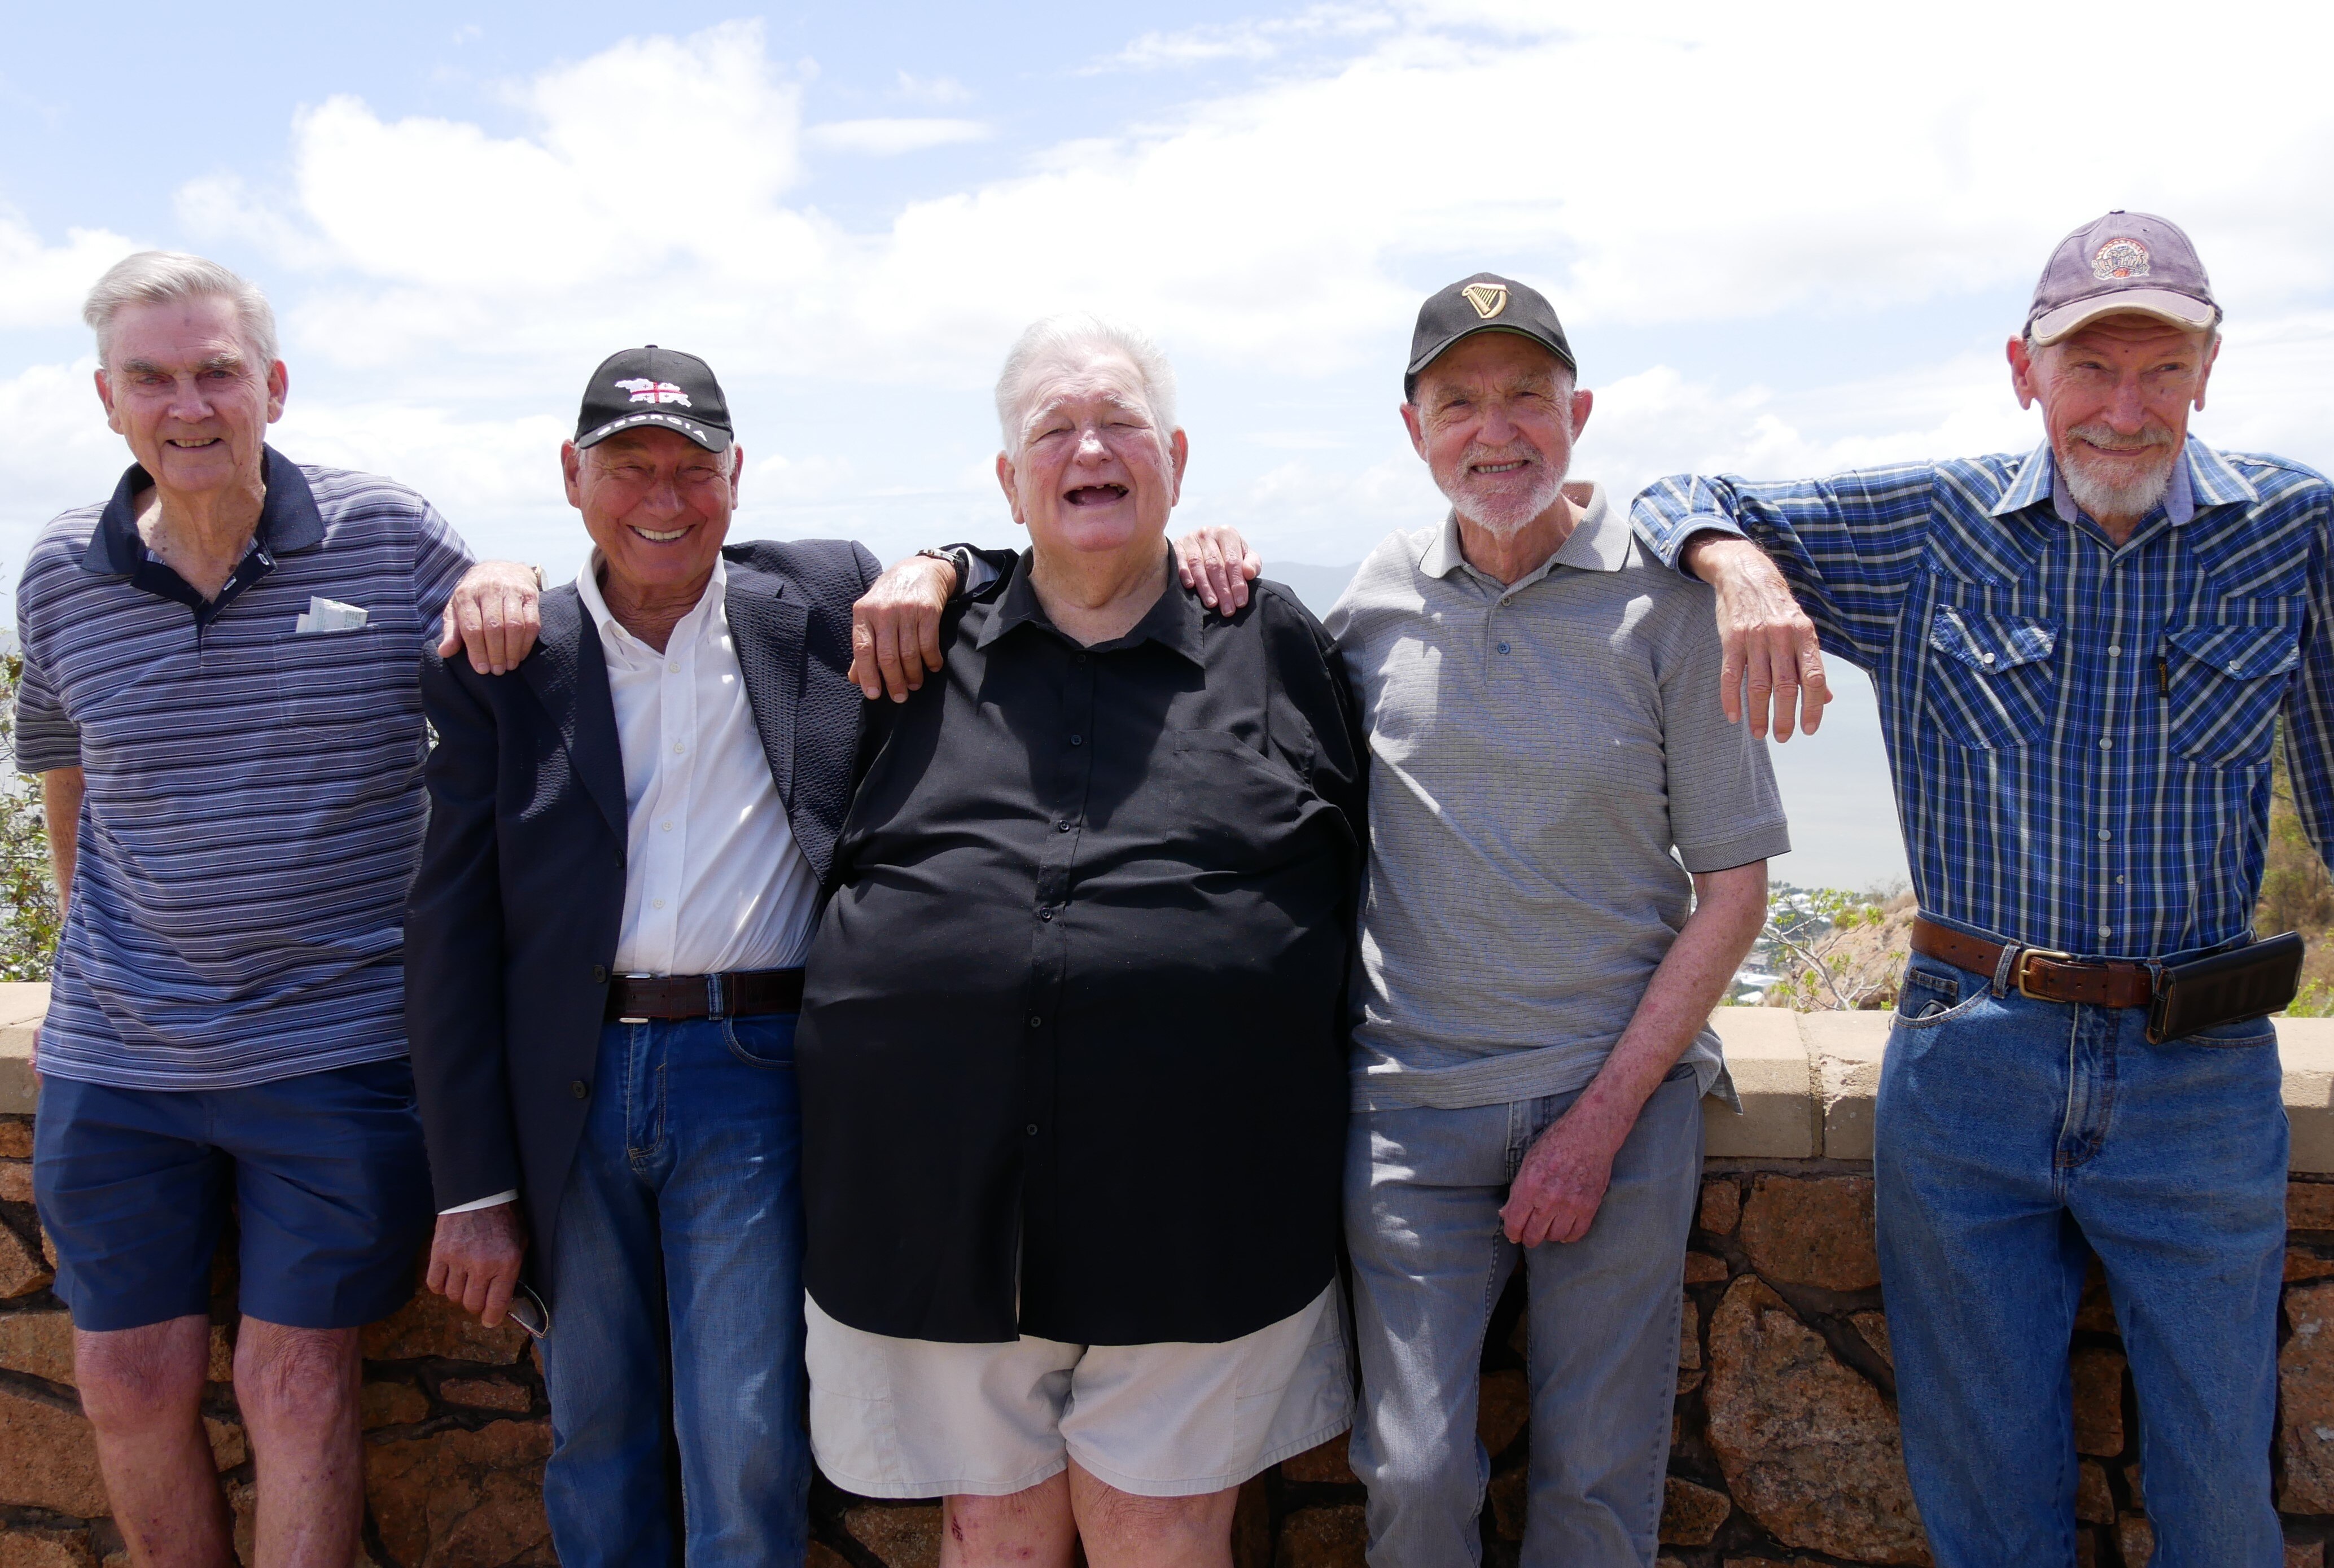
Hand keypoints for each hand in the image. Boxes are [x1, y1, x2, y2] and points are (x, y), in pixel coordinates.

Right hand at [427, 1203, 527, 1326]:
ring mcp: (458, 1259)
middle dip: (476, 1305)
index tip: (490, 1320)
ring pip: (453, 1296)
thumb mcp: (520, 1244)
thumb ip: (512, 1272)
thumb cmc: (504, 1218)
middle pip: (471, 1305)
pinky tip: (449, 1277)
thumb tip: (503, 1300)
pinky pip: (434, 1284)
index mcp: (506, 1263)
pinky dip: (441, 1285)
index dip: (492, 1318)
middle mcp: (482, 1265)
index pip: (496, 1305)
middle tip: (478, 1296)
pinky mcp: (439, 1252)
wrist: (480, 1192)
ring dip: (459, 1293)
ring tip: (466, 1280)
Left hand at [438, 561, 542, 674]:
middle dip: (495, 653)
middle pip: (494, 627)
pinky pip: (532, 622)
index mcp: (466, 593)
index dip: (477, 650)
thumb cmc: (475, 595)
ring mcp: (511, 590)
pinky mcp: (531, 595)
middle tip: (497, 670)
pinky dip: (527, 642)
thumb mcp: (457, 608)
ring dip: (512, 650)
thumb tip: (445, 652)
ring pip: (514, 625)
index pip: (472, 626)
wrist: (501, 568)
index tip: (481, 669)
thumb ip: (452, 630)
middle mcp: (489, 589)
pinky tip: (521, 654)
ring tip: (509, 665)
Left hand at [850, 553, 955, 701]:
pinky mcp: (928, 609)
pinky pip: (929, 643)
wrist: (919, 569)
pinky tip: (932, 667)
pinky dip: (931, 660)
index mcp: (864, 612)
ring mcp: (906, 609)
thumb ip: (864, 646)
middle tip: (899, 697)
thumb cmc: (891, 597)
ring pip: (909, 653)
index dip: (867, 674)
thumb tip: (855, 679)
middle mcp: (883, 610)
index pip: (862, 648)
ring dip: (913, 674)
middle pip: (887, 656)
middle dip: (894, 681)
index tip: (873, 694)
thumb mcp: (871, 615)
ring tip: (915, 685)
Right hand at [1172, 525, 1260, 612]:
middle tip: (1227, 610)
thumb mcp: (1246, 556)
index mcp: (1227, 533)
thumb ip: (1252, 564)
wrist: (1210, 545)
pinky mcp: (1177, 545)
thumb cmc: (1230, 554)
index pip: (1232, 561)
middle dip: (1222, 590)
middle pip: (1215, 565)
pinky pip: (1180, 561)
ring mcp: (1191, 538)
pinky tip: (1191, 587)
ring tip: (1212, 604)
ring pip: (1197, 565)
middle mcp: (1208, 533)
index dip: (1237, 583)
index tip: (1240, 602)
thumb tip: (1249, 573)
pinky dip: (1185, 574)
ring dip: (1205, 587)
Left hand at [1499, 1106, 1626, 1246]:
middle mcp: (1549, 1198)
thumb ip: (1517, 1190)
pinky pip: (1576, 1233)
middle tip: (1529, 1233)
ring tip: (1547, 1226)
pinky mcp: (1589, 1206)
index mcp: (1529, 1185)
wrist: (1589, 1134)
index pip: (1514, 1223)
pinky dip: (1568, 1235)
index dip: (1511, 1233)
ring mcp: (1571, 1204)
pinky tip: (1564, 1228)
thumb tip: (1506, 1214)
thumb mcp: (1528, 1162)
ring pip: (1554, 1237)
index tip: (1513, 1234)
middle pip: (1533, 1236)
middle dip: (1528, 1237)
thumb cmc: (1556, 1143)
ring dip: (1548, 1235)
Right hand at [1683, 533, 1828, 741]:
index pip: (1813, 678)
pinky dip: (1731, 698)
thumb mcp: (1802, 629)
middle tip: (1783, 737)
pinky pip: (1731, 675)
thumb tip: (1826, 698)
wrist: (1747, 575)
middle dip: (1785, 717)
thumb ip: (1811, 664)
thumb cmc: (1778, 607)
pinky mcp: (1731, 639)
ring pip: (1758, 685)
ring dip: (1759, 714)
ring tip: (1760, 733)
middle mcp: (1781, 636)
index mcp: (1804, 634)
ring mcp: (1755, 637)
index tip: (1809, 729)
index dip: (1813, 707)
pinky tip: (1734, 716)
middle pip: (1786, 686)